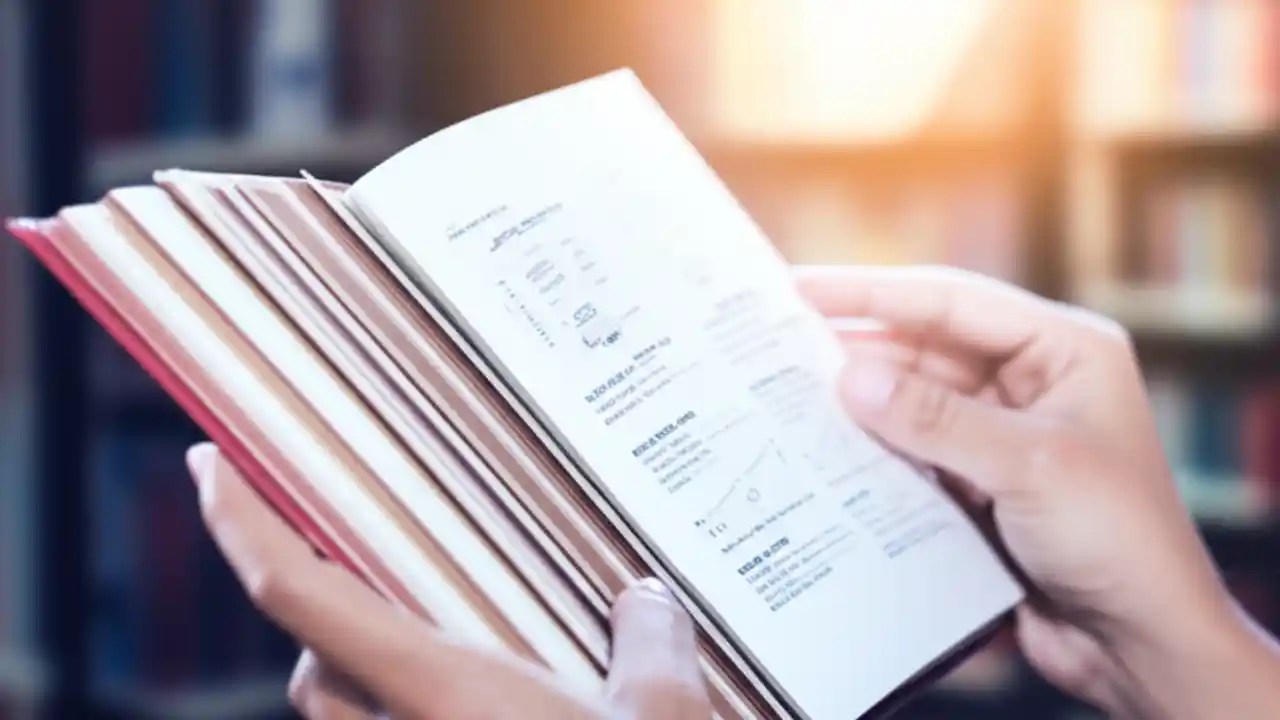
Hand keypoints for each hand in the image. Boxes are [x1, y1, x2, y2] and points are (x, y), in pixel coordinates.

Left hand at [186, 443, 710, 719]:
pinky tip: (480, 718)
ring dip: (365, 687)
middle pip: (313, 669)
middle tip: (381, 582)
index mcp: (443, 694)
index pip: (301, 594)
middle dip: (332, 624)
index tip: (211, 466)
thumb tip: (645, 600)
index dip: (241, 524)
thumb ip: (651, 647)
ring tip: (441, 664)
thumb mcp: (667, 719)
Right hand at [798, 266, 1279, 719]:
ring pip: (913, 401)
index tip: (803, 288)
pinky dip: (872, 450)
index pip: (953, 300)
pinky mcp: (980, 483)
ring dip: (859, 401)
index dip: (874, 291)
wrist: (1141, 644)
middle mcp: (1032, 382)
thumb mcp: (1027, 466)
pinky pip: (913, 451)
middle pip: (926, 347)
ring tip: (787, 392)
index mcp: (1065, 350)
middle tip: (778, 341)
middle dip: (858, 346)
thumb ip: (935, 418)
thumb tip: (849, 378)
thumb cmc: (1120, 541)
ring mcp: (1003, 434)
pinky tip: (825, 449)